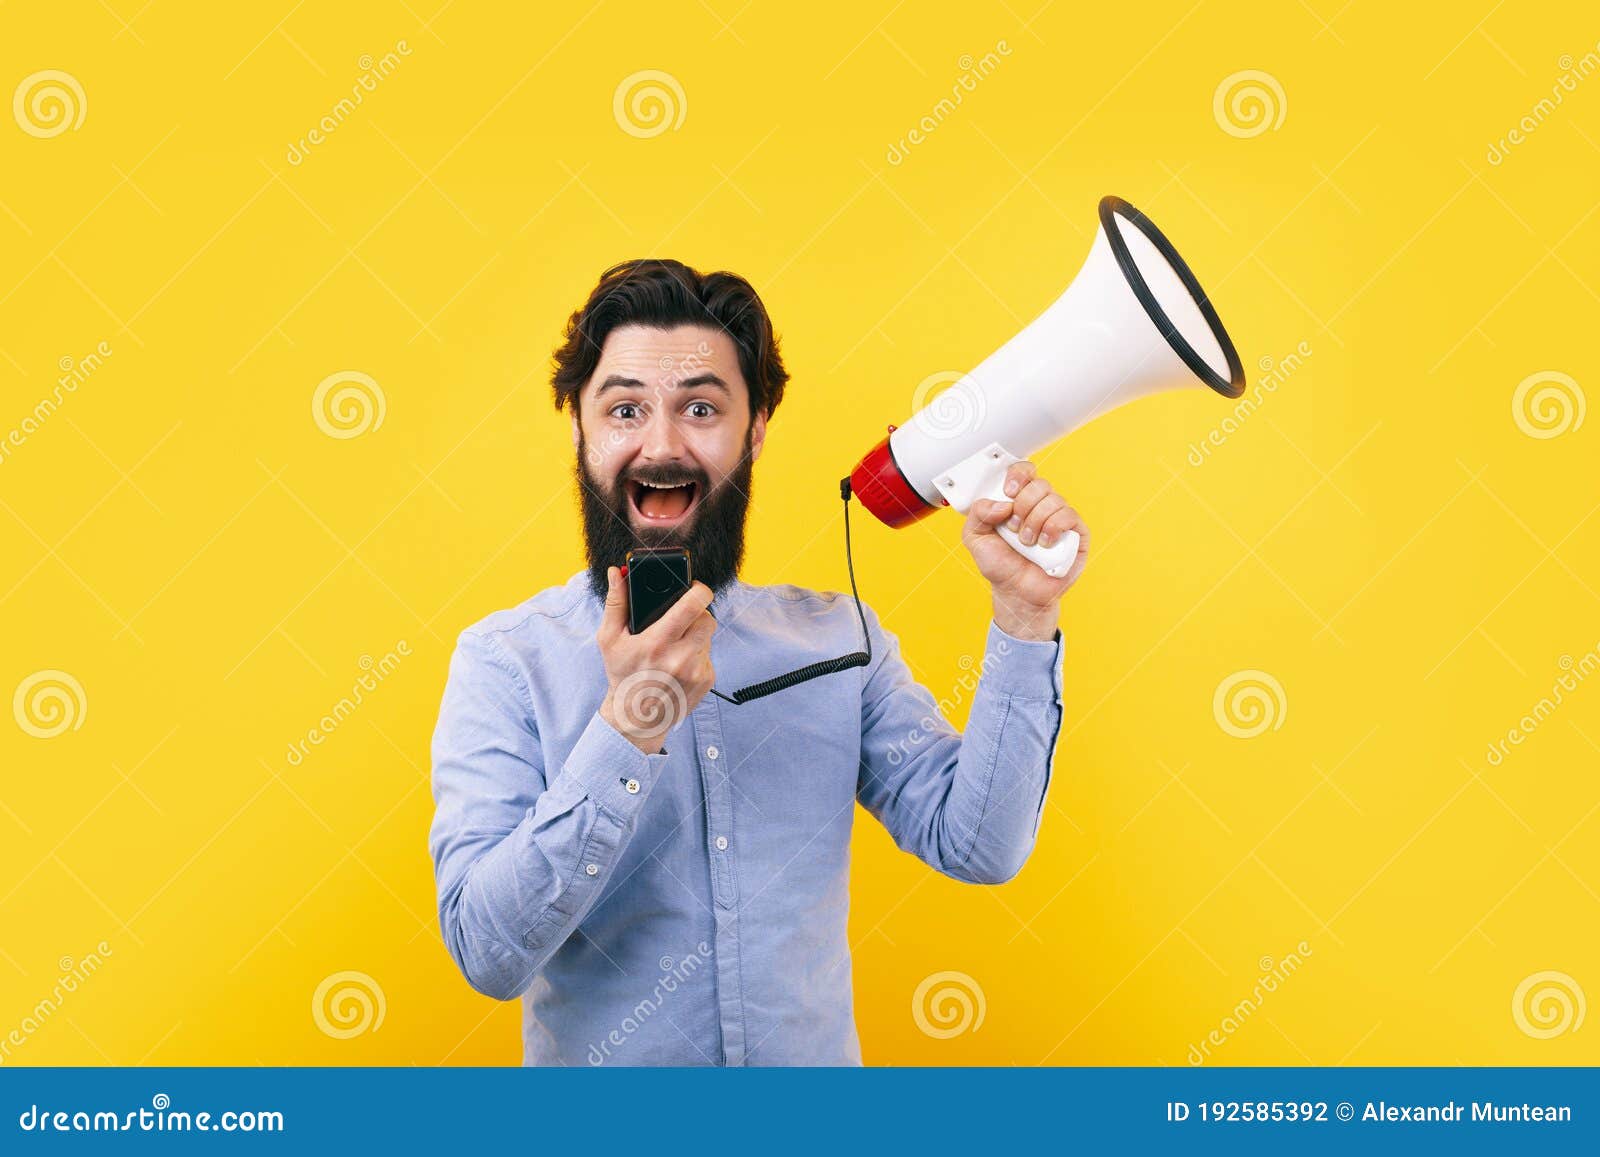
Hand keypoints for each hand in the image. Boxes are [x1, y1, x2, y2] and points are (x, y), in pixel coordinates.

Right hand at [595, 567, 716, 753]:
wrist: (636, 719)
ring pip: (708, 635)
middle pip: (707, 618)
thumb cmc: (622, 674)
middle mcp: (681, 658)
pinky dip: (697, 652)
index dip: (698, 590)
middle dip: (696, 612)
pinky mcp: (706, 680)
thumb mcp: (609, 639)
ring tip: (675, 642)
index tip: (694, 587)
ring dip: (696, 633)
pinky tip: (680, 661)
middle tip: (681, 617)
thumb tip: (617, 572)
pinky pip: (708, 653)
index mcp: (658, 643)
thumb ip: (616, 603)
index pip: (692, 605)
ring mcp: (696, 670)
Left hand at [961, 460, 1088, 640]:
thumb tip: (1001, 503)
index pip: (1025, 472)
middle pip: (1039, 484)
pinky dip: (1053, 528)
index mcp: (1019, 500)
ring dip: (1035, 522)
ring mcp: (1059, 518)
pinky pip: (1069, 516)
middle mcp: (1041, 506)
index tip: (1008, 492)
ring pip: (1054, 499)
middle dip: (1022, 506)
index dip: (1018, 476)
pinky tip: (1044, 544)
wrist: (1017, 593)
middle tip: (1014, 527)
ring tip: (1026, 542)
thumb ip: (978, 513)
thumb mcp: (975, 537)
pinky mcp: (1076, 533)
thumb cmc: (1000, 565)